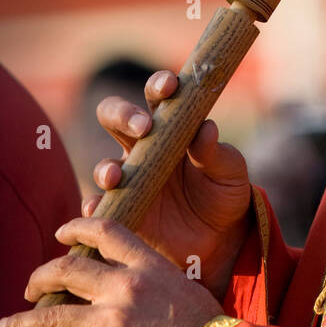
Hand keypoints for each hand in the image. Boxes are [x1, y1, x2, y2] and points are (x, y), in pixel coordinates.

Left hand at [0, 218, 224, 326]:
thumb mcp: (186, 292)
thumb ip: (158, 285)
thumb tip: (141, 295)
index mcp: (150, 264)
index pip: (106, 232)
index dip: (77, 227)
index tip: (62, 233)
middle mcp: (127, 283)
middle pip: (68, 268)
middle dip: (41, 276)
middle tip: (30, 287)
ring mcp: (114, 315)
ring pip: (52, 310)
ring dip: (23, 319)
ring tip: (6, 326)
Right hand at [89, 70, 251, 298]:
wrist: (220, 240)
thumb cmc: (224, 194)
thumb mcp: (230, 173)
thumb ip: (218, 153)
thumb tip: (206, 128)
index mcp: (171, 128)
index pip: (157, 97)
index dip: (159, 85)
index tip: (170, 86)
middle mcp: (143, 148)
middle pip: (116, 118)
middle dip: (123, 115)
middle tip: (143, 128)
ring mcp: (128, 180)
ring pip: (105, 165)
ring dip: (107, 169)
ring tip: (117, 177)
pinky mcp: (121, 211)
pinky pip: (99, 207)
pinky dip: (94, 207)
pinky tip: (98, 209)